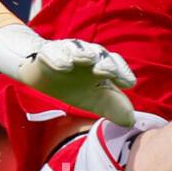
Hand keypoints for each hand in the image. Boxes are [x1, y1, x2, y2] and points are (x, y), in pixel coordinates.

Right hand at [0, 24, 136, 126]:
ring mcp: (66, 52)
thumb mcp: (94, 100)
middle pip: (100, 54)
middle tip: (108, 71)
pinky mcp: (47, 52)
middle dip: (105, 62)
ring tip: (87, 59)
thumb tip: (130, 121)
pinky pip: (52, 52)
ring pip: (77, 49)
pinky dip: (58, 58)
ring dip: (83, 53)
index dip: (122, 73)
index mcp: (101, 65)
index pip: (116, 64)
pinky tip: (64, 66)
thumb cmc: (73, 85)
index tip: (128, 84)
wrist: (41, 73)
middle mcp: (87, 55)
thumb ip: (112, 108)